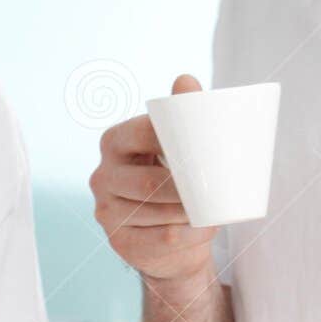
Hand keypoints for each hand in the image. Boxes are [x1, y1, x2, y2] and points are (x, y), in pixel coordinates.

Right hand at [89, 72, 218, 284]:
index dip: (175, 142)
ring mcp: (106, 211)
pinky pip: (160, 239)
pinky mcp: (118, 241)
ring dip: (192, 213)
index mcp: (114, 141)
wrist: (170, 238)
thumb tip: (186, 80)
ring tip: (215, 208)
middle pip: (148, 182)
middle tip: (217, 185)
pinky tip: (203, 228)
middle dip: (186, 186)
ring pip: (157, 212)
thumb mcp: (178, 147)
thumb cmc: (176, 181)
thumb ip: (184, 113)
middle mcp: (102, 175)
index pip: (143, 135)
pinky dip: (190, 235)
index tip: (206, 150)